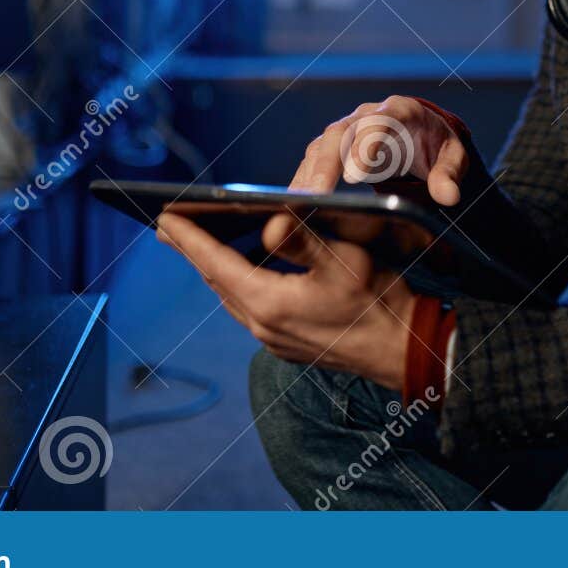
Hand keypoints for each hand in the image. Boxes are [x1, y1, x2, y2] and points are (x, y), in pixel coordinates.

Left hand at [156, 207, 416, 391]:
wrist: (404, 351)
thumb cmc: (379, 302)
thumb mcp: (345, 261)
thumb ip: (302, 240)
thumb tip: (269, 222)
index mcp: (269, 302)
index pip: (215, 262)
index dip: (188, 237)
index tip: (163, 216)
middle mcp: (262, 325)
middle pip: (216, 280)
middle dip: (193, 251)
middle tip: (169, 226)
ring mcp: (274, 339)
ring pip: (232, 296)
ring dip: (215, 268)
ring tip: (202, 244)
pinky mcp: (288, 343)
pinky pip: (250, 309)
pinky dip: (239, 284)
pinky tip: (248, 270)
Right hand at [290, 95, 468, 206]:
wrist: (422, 132)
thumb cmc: (436, 143)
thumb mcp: (453, 156)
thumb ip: (450, 173)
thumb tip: (448, 196)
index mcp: (400, 110)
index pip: (379, 123)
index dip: (364, 146)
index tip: (354, 176)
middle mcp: (368, 114)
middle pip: (341, 131)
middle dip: (328, 162)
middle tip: (319, 193)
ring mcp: (349, 127)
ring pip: (322, 144)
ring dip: (310, 172)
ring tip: (300, 203)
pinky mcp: (336, 144)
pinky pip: (314, 157)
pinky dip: (304, 178)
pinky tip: (296, 202)